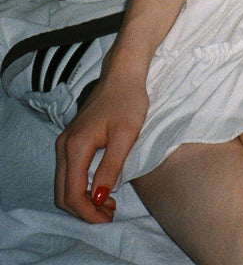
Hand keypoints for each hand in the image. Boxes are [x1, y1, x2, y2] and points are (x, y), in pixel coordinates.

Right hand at [54, 73, 148, 222]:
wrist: (122, 75)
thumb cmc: (128, 101)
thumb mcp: (126, 135)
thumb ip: (111, 167)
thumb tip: (99, 197)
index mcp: (76, 146)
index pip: (73, 192)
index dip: (88, 211)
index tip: (109, 217)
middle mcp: (64, 146)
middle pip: (63, 193)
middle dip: (84, 210)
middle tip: (109, 214)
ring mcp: (65, 142)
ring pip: (64, 184)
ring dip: (83, 200)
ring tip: (108, 205)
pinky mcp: (71, 140)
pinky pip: (69, 172)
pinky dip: (81, 187)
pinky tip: (102, 188)